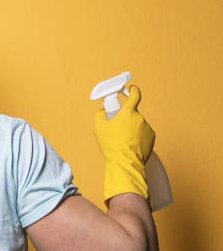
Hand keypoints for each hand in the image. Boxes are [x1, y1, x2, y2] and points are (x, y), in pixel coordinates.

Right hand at [93, 84, 155, 203]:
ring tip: (123, 141)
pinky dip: (138, 137)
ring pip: (138, 125)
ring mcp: (147, 128)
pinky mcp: (152, 138)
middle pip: (133, 114)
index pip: (135, 95)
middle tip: (118, 128)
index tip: (132, 89)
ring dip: (132, 129)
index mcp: (128, 112)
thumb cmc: (112, 145)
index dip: (133, 90)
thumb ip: (100, 114)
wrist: (124, 161)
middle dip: (126, 119)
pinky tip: (130, 145)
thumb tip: (103, 111)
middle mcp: (140, 118)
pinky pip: (144, 134)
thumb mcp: (99, 127)